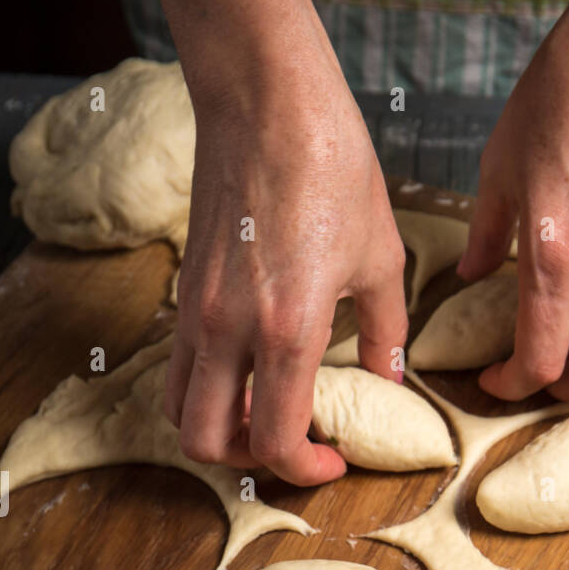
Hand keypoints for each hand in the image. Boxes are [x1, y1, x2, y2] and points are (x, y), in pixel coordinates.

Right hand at [156, 0, 406, 483]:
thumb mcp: (380, 258)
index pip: (276, 439)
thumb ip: (385, 332)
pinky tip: (245, 373)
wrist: (265, 100)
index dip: (306, 469)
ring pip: (179, 411)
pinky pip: (178, 367)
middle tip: (292, 446)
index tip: (334, 460)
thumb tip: (390, 379)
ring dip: (218, 429)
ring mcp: (196, 311)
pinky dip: (205, 390)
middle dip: (250, 461)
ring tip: (262, 416)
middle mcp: (228, 331)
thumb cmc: (331, 167)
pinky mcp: (184, 290)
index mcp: (286, 330)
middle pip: (209, 442)